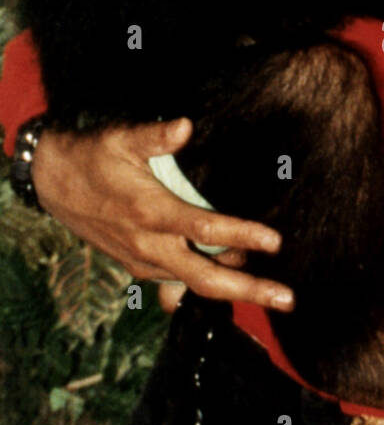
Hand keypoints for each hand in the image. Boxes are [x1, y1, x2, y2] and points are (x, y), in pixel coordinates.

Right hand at [31, 118, 294, 311]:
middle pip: (207, 278)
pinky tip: (233, 283)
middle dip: (249, 290)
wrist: (54, 182)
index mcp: (150, 212)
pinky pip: (179, 285)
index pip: (204, 230)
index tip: (275, 241)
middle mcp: (150, 245)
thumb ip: (155, 137)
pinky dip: (206, 285)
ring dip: (234, 289)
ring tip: (272, 290)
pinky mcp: (140, 266)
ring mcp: (145, 261)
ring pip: (196, 285)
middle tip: (288, 298)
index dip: (242, 235)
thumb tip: (185, 127)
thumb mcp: (121, 139)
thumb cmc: (93, 157)